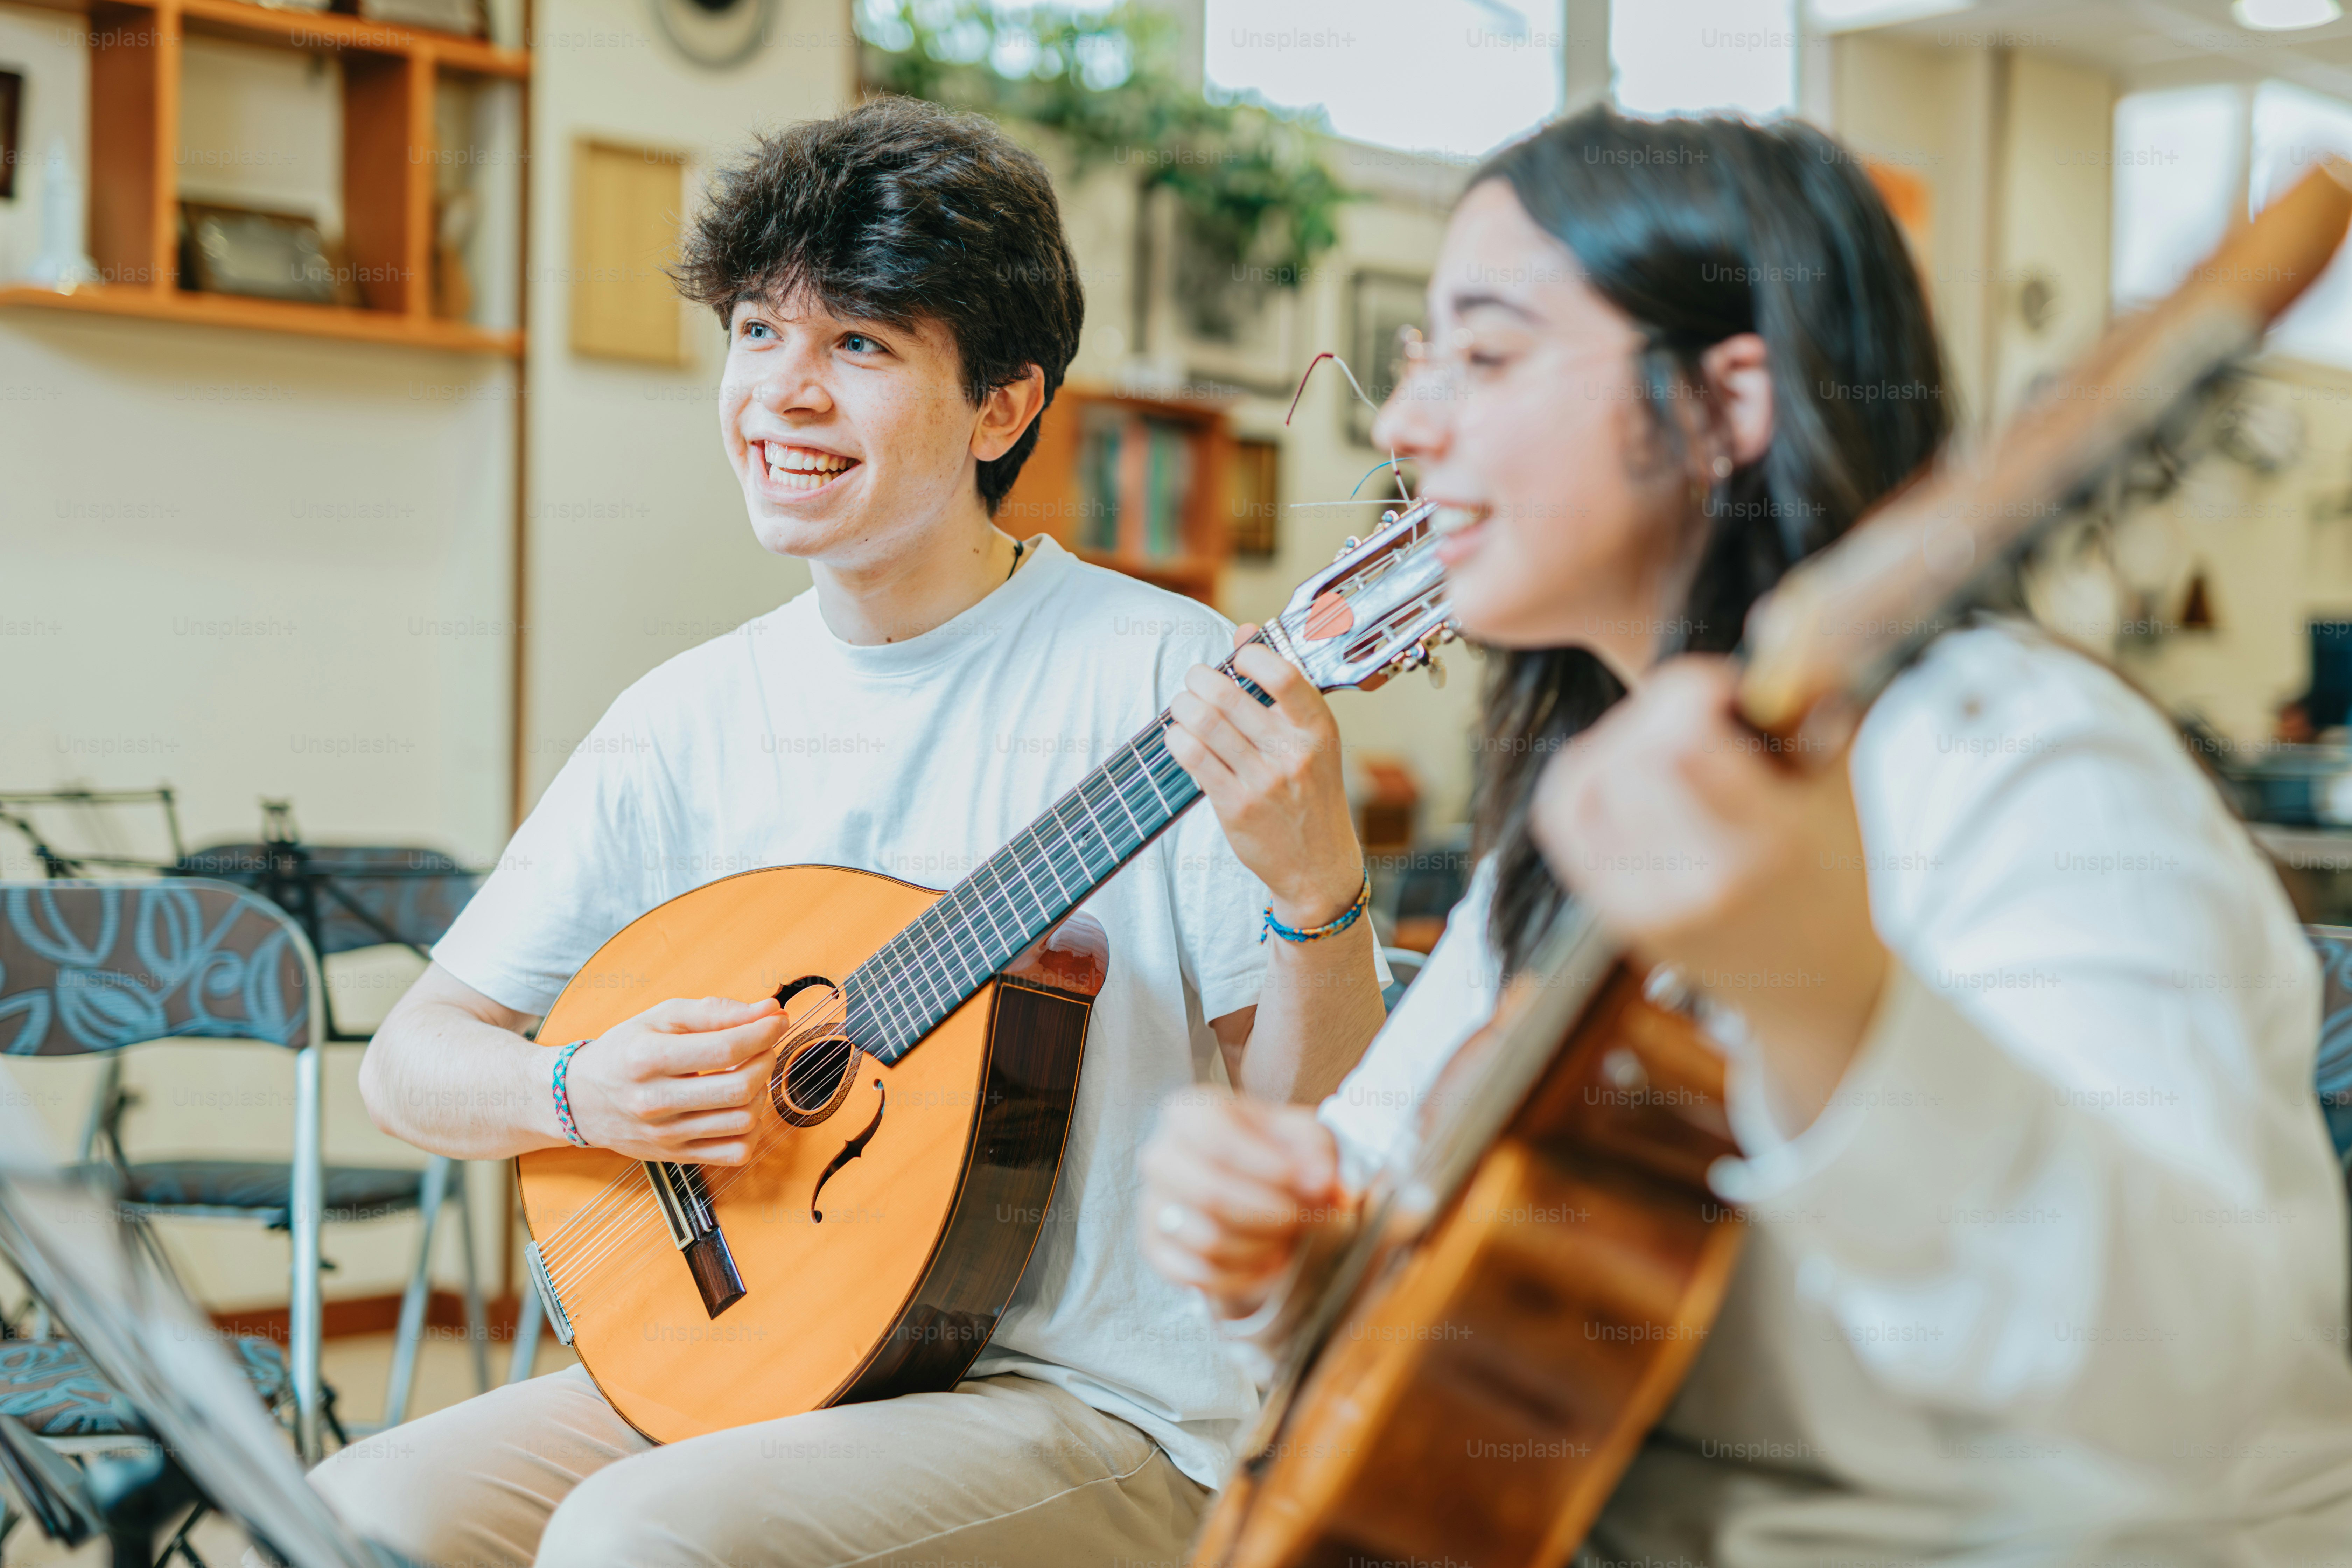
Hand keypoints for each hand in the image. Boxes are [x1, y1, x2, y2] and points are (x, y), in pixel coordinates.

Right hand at [557, 995, 788, 1163]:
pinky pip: (735, 1153)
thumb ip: (716, 1011)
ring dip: (761, 1093)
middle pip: (739, 1088)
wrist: (578, 1099)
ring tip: (748, 1074)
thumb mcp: (661, 1017)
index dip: (763, 1032)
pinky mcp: (675, 1158)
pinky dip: (752, 1129)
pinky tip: (740, 1107)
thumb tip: (769, 1009)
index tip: (777, 1020)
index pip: (725, 1049)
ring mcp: (665, 1136)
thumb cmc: (624, 1051)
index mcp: (647, 1059)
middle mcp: (654, 1101)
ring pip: (743, 1121)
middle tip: (762, 1046)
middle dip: (765, 1060)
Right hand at [1138, 1088, 1345, 1318]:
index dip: (1269, 1167)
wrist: (1252, 1187)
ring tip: (1288, 1238)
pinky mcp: (1156, 1248)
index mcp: (1190, 1112)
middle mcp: (1161, 1155)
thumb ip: (1318, 1153)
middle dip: (1270, 1213)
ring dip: (1262, 1246)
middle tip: (1305, 1218)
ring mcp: (1153, 1204)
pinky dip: (1244, 1276)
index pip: (1218, 1139)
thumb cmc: (1277, 1153)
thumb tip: (1322, 1182)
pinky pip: (1199, 1274)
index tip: (1314, 1185)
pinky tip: (1270, 1262)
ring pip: (1208, 1239)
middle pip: (1210, 1194)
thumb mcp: (1305, 1139)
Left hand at [1164, 626, 1364, 926]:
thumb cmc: (1311, 793)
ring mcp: (1264, 782)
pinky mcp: (1236, 807)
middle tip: (1194, 680)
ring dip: (1182, 706)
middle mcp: (1293, 753)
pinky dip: (1177, 739)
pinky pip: (1193, 759)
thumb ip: (1281, 687)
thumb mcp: (1312, 740)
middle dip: (1199, 680)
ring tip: (1182, 705)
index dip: (1251, 654)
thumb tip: (1246, 631)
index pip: (1283, 675)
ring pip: (1204, 724)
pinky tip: (1177, 735)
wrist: (1318, 865)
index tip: (1237, 655)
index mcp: (1318, 730)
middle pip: (1228, 696)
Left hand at [1531, 656, 1889, 1134]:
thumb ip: (1813, 704)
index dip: (1695, 690)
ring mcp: (1646, 904)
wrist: (1815, 985)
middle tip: (1697, 718)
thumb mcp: (1841, 784)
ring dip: (1619, 742)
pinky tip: (1624, 773)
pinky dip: (1586, 779)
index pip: (1685, 740)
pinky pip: (1563, 820)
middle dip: (1659, 714)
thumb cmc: (1835, 874)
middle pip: (1630, 754)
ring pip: (1585, 780)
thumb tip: (1777, 628)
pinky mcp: (1611, 915)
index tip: (1724, 692)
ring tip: (1665, 748)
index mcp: (1768, 844)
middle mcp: (1699, 880)